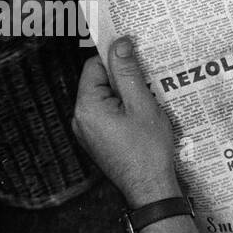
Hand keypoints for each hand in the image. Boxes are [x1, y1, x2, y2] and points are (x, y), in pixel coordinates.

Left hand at [72, 37, 179, 206]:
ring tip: (148, 104)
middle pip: (99, 83)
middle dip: (123, 80)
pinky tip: (143, 119)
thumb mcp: (142, 105)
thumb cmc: (148, 150)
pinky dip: (124, 113)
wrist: (151, 189)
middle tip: (148, 84)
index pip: (94, 66)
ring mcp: (88, 133)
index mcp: (87, 107)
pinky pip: (108, 117)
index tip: (137, 59)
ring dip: (126, 97)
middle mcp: (81, 119)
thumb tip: (119, 44)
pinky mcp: (98, 142)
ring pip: (105, 100)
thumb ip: (128, 72)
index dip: (116, 60)